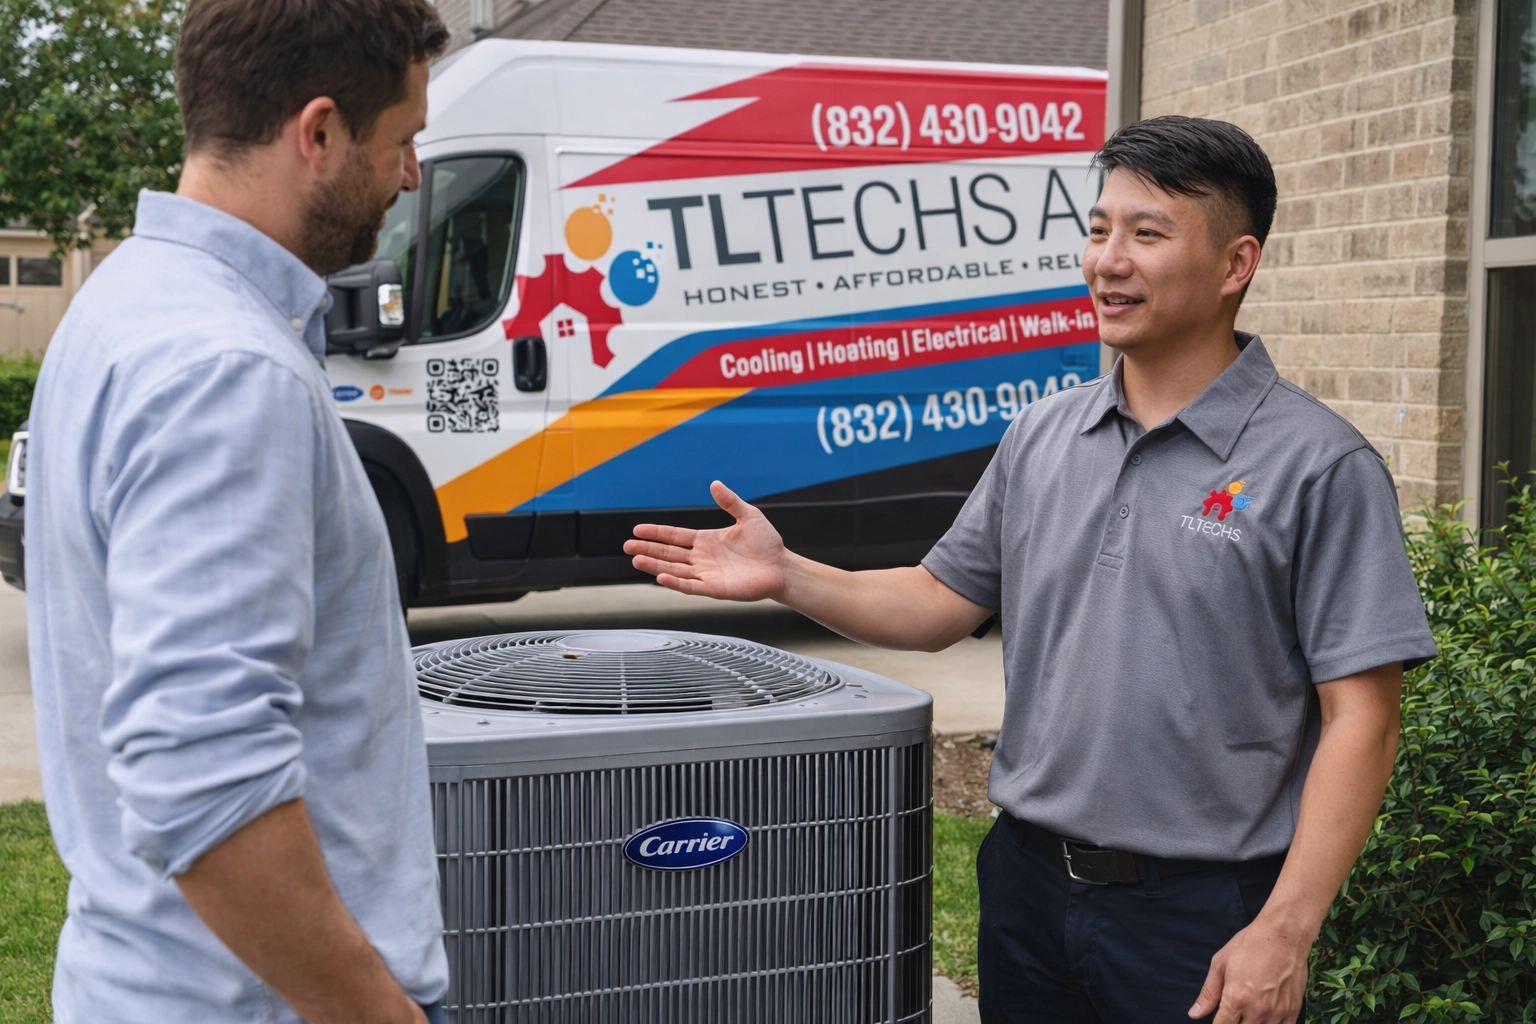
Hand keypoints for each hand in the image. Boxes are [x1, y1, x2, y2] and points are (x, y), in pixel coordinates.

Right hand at [624, 480, 787, 600]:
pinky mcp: (714, 589)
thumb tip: (714, 483)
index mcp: (706, 541)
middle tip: (627, 546)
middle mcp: (702, 558)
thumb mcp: (748, 516)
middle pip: (669, 553)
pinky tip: (661, 576)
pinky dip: (675, 582)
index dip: (656, 533)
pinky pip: (690, 586)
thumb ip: (730, 502)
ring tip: (636, 559)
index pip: (675, 536)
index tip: (637, 529)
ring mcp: (706, 574)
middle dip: (648, 549)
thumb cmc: (767, 544)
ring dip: (655, 565)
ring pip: (674, 570)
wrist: (781, 567)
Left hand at [1188, 916, 1309, 1021]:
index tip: (1218, 1020)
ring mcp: (1277, 1012)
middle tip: (1233, 1013)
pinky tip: (1264, 1017)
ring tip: (1247, 1013)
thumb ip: (1208, 993)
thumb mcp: (1221, 963)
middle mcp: (1257, 1010)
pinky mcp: (1293, 1011)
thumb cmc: (1249, 945)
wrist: (1284, 935)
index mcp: (1236, 998)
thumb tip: (1194, 1014)